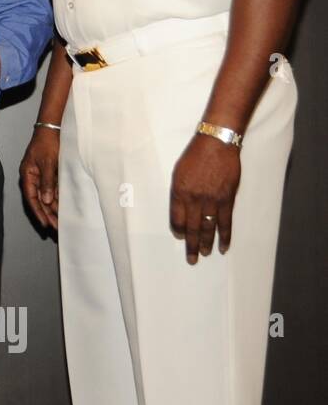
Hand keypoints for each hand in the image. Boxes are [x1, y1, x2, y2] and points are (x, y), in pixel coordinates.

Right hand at [20, 127, 59, 229]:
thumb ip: (47, 182)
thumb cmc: (47, 142)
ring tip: (61, 221)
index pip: (31, 199)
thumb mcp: (48, 163)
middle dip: (47, 214)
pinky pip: (53, 189)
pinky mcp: (50, 173)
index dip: (38, 212)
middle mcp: (33, 178)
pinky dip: (58, 198)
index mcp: (27, 175)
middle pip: (39, 200)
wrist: (52, 128)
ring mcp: (41, 176)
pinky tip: (64, 207)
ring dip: (53, 208)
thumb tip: (47, 200)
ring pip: (46, 196)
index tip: (45, 224)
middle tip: (55, 228)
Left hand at [170, 133, 240, 263]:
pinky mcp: (227, 199)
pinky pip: (226, 222)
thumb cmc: (194, 156)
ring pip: (208, 228)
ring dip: (207, 244)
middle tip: (192, 260)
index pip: (176, 219)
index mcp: (178, 192)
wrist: (216, 144)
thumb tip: (181, 211)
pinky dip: (225, 236)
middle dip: (191, 245)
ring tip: (204, 255)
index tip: (181, 238)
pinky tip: (223, 247)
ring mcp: (211, 200)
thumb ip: (179, 193)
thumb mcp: (178, 173)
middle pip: (192, 228)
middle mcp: (194, 199)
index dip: (179, 231)